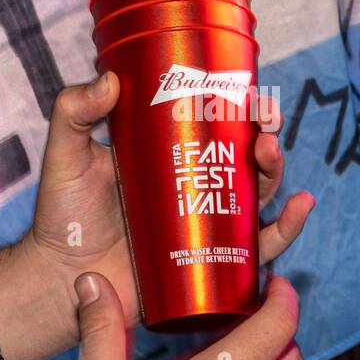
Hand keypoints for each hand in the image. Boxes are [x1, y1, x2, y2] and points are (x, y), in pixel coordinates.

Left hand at [26, 71, 315, 336]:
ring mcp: (207, 227)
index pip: (216, 126)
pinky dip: (287, 228)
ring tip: (269, 156)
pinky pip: (260, 248)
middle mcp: (195, 188)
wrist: (60, 281)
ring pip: (259, 196)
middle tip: (264, 128)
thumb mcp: (66, 155)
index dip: (243, 108)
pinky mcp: (213, 264)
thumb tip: (111, 79)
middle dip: (266, 138)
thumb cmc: (63, 218)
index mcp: (170, 156)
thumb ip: (74, 111)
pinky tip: (299, 209)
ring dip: (277, 173)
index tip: (254, 94)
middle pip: (246, 158)